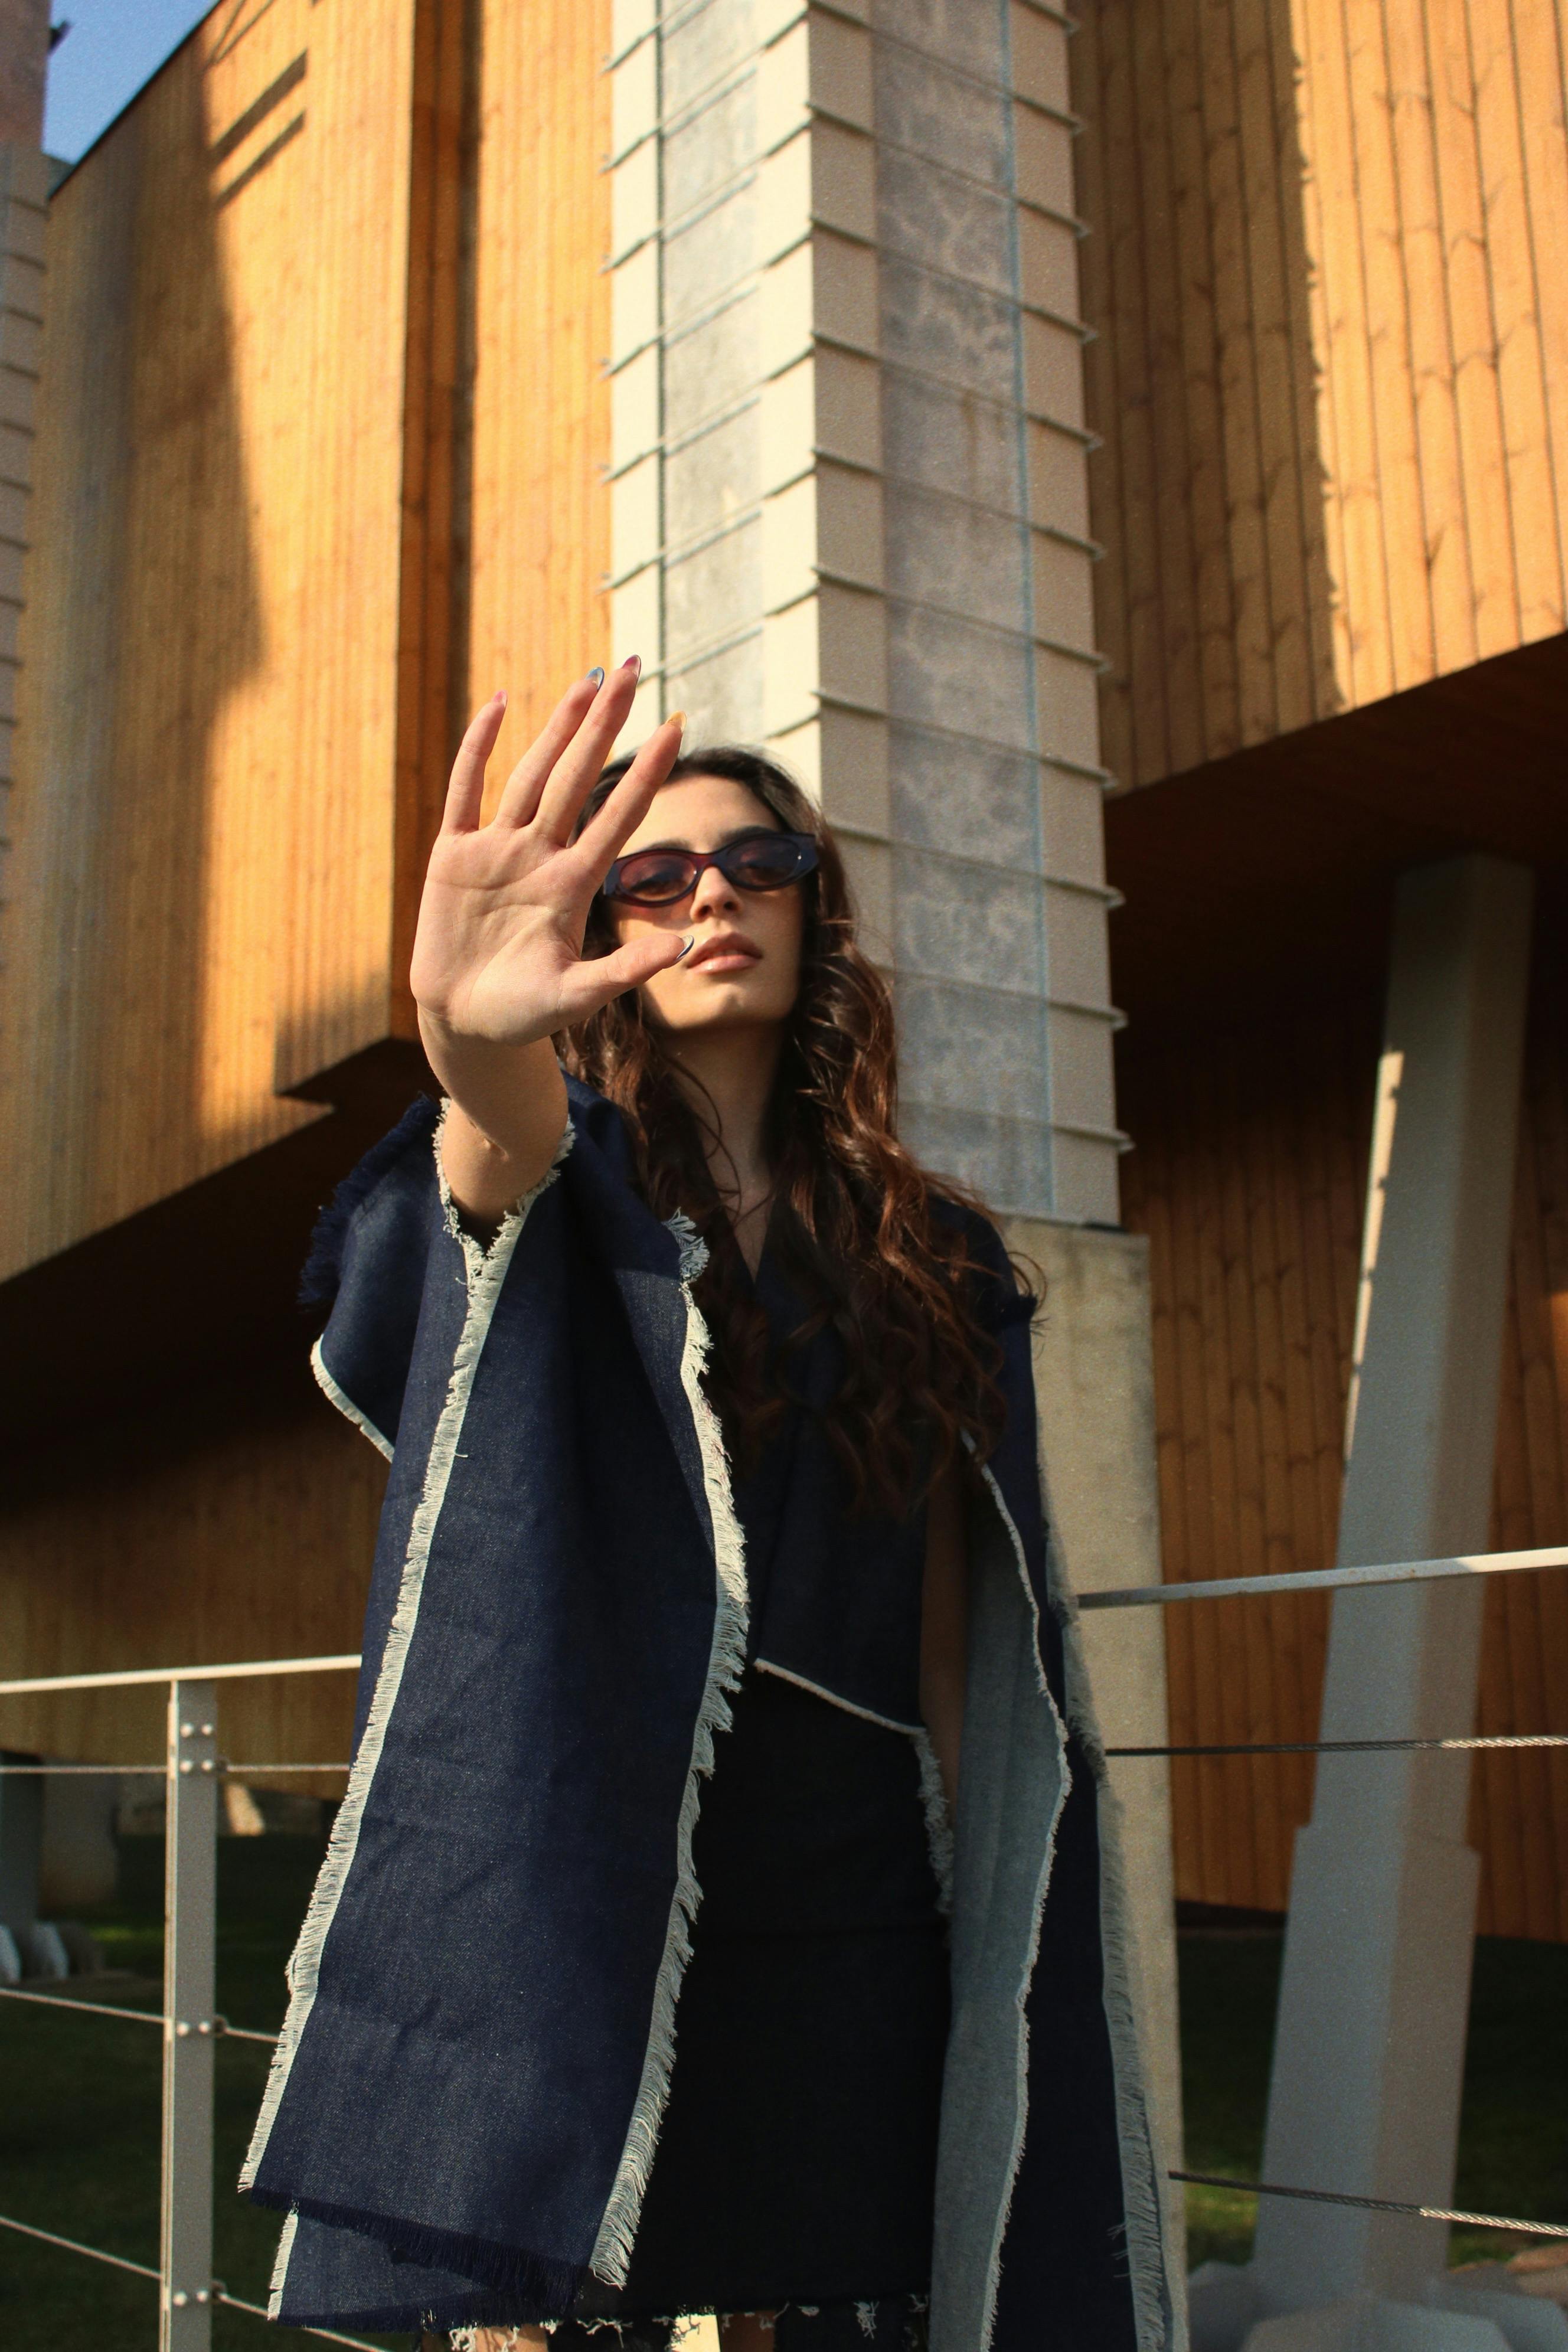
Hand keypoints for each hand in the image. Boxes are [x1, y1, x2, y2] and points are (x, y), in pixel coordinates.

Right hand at [410, 661, 686, 1047]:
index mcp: (573, 884)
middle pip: (577, 776)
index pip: (619, 814)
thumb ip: (625, 971)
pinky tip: (498, 702)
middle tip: (631, 667)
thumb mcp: (577, 997)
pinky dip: (477, 748)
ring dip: (557, 725)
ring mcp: (496, 851)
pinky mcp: (452, 856)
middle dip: (604, 723)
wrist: (466, 1025)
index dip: (648, 770)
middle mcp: (540, 856)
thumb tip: (685, 949)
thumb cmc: (524, 1014)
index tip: (679, 725)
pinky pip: (464, 791)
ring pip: (530, 774)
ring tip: (587, 678)